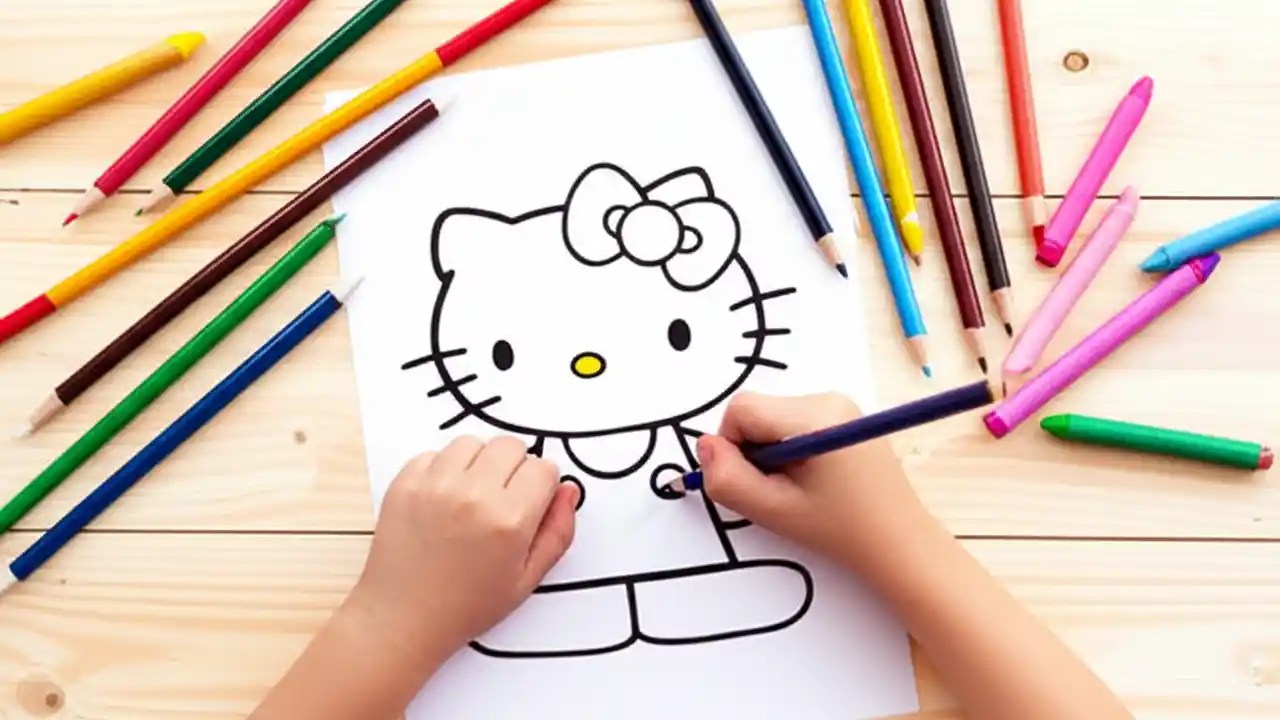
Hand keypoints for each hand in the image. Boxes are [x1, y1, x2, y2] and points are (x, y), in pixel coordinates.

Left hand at [346, 436, 579, 669]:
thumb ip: (557, 533)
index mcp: (509, 521)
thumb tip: (567, 491)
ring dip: (478, 463)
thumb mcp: (526, 580)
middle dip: (514, 468)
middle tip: (502, 500)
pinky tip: (443, 502)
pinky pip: (435, 454)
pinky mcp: (405, 483)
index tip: (530, 503)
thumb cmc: (465, 606)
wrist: (402, 618)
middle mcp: (473, 496)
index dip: (541, 486)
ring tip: (471, 498)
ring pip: (473, 443)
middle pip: (510, 446)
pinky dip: (443, 470)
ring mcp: (435, 486)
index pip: (543, 468)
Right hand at [698, 392, 931, 579]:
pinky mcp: (844, 416)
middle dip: (752, 449)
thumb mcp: (774, 512)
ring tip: (798, 487)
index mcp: (816, 417)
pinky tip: (811, 479)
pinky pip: (793, 421)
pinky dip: (788, 448)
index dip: (731, 447)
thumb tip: (705, 447)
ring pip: (772, 417)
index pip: (742, 410)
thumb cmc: (843, 531)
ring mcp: (840, 405)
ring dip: (770, 451)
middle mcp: (830, 399)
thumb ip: (729, 479)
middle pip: (757, 411)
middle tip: (777, 490)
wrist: (900, 543)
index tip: (753, 482)